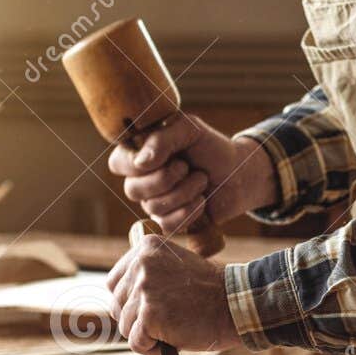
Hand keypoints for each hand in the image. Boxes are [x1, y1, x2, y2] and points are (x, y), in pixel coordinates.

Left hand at [106, 232, 239, 354]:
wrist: (235, 305)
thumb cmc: (209, 292)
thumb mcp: (173, 267)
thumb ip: (147, 275)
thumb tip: (118, 298)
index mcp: (145, 248)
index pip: (114, 283)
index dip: (131, 303)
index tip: (154, 307)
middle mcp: (141, 264)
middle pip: (117, 306)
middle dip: (138, 320)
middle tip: (168, 319)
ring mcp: (144, 289)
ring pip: (125, 326)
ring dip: (147, 335)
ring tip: (174, 328)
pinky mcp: (150, 315)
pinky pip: (135, 343)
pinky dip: (152, 350)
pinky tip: (173, 341)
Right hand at [107, 113, 276, 235]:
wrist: (238, 173)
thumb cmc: (211, 148)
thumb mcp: (190, 129)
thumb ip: (163, 138)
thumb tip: (141, 162)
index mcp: (140, 153)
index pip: (118, 164)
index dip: (138, 164)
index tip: (167, 156)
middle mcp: (142, 179)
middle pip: (133, 190)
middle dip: (167, 179)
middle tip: (187, 167)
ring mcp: (154, 203)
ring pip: (153, 207)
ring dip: (185, 192)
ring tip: (201, 180)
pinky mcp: (169, 222)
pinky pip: (167, 225)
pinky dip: (190, 211)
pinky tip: (201, 200)